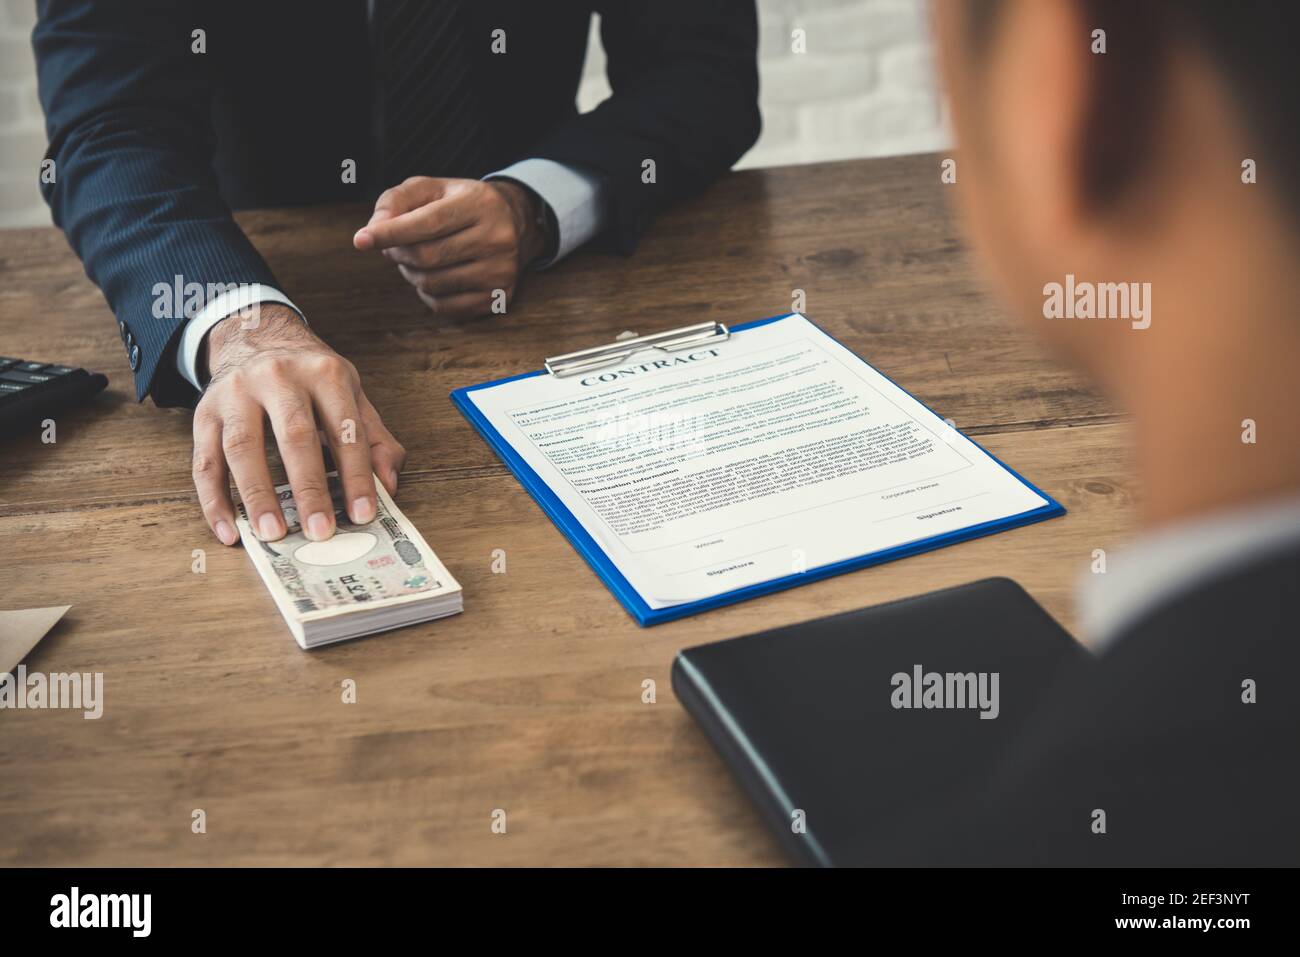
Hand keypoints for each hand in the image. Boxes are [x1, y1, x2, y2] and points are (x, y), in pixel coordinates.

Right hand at [191, 304, 406, 546]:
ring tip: (273, 534)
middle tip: (319, 531)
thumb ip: (376, 440)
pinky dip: (214, 500)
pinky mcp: (205, 412)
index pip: (345, 429)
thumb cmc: (311, 378)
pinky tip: (230, 530)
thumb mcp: (352, 396)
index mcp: (324, 373)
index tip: (364, 514)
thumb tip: (389, 486)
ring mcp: (236, 392)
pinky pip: (205, 461)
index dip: (357, 474)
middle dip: (309, 488)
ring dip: (257, 496)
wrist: (257, 336)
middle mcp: (277, 376)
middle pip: (294, 436)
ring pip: (242, 447)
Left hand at [353, 177, 551, 318]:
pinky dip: (428, 295)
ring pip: (432, 284)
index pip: (428, 223)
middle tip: (393, 247)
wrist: (514, 224)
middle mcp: (496, 238)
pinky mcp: (499, 296)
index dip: (390, 233)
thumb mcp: (431, 188)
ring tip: (416, 260)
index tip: (360, 240)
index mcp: (479, 204)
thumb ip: (396, 200)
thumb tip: (374, 228)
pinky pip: (445, 307)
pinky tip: (433, 277)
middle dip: (398, 254)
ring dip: (411, 275)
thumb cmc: (460, 204)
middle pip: (426, 257)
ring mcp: (500, 271)